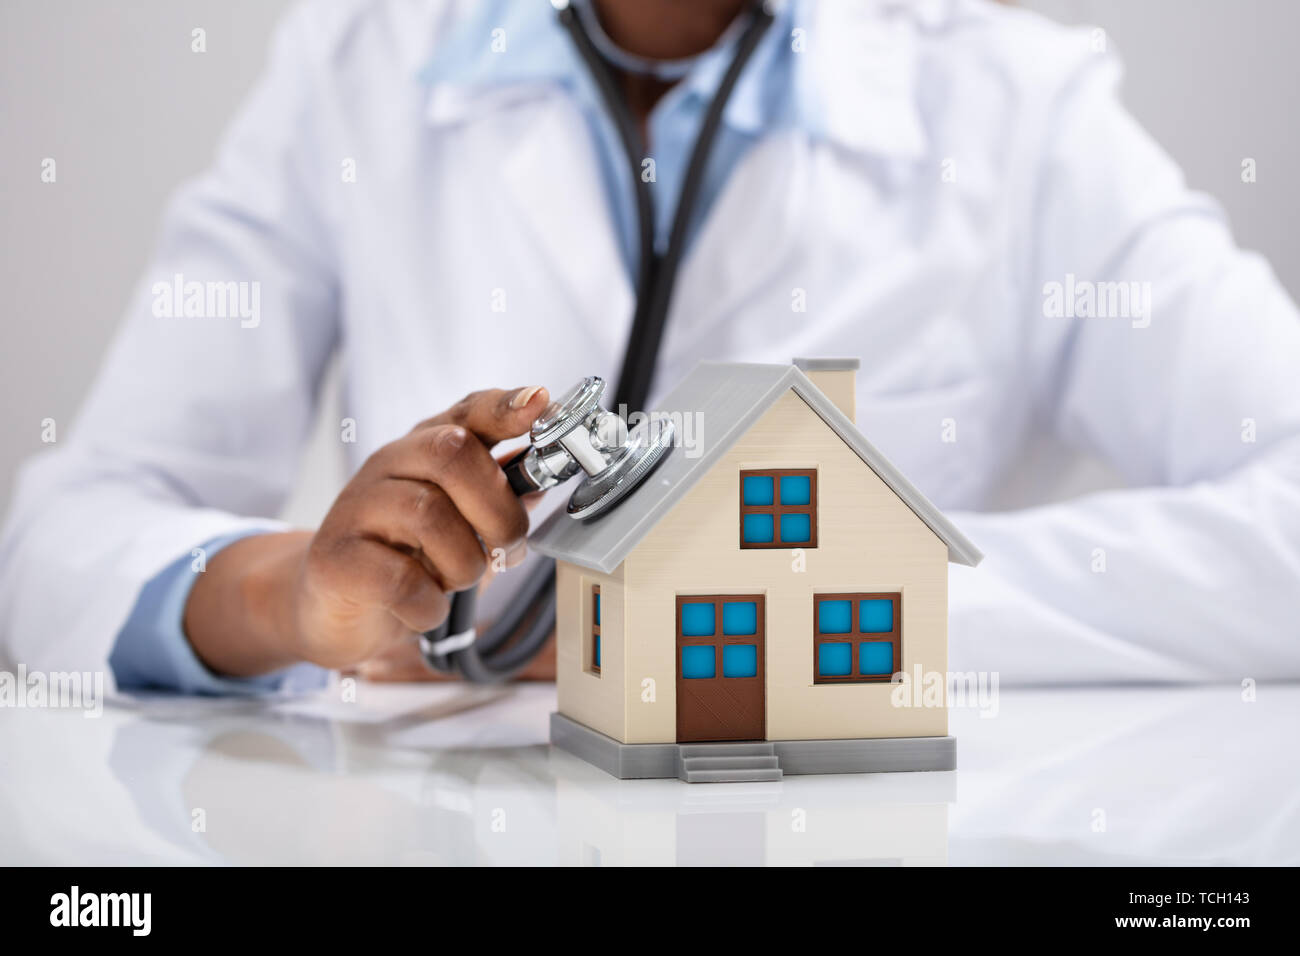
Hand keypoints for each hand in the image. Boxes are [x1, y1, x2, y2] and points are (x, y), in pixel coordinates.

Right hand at [184, 386, 548, 676]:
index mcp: (425, 449)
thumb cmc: (406, 559)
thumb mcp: (461, 525)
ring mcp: (356, 507)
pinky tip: (422, 608)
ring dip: (463, 564)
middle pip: (452, 454)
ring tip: (454, 581)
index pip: (468, 410)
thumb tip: (541, 482)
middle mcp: (389, 465)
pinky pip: (401, 578)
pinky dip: (428, 604)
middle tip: (507, 550)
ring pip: (429, 516)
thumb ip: (498, 500)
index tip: (541, 403)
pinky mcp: (335, 558)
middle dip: (498, 511)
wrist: (330, 607)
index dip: (506, 406)